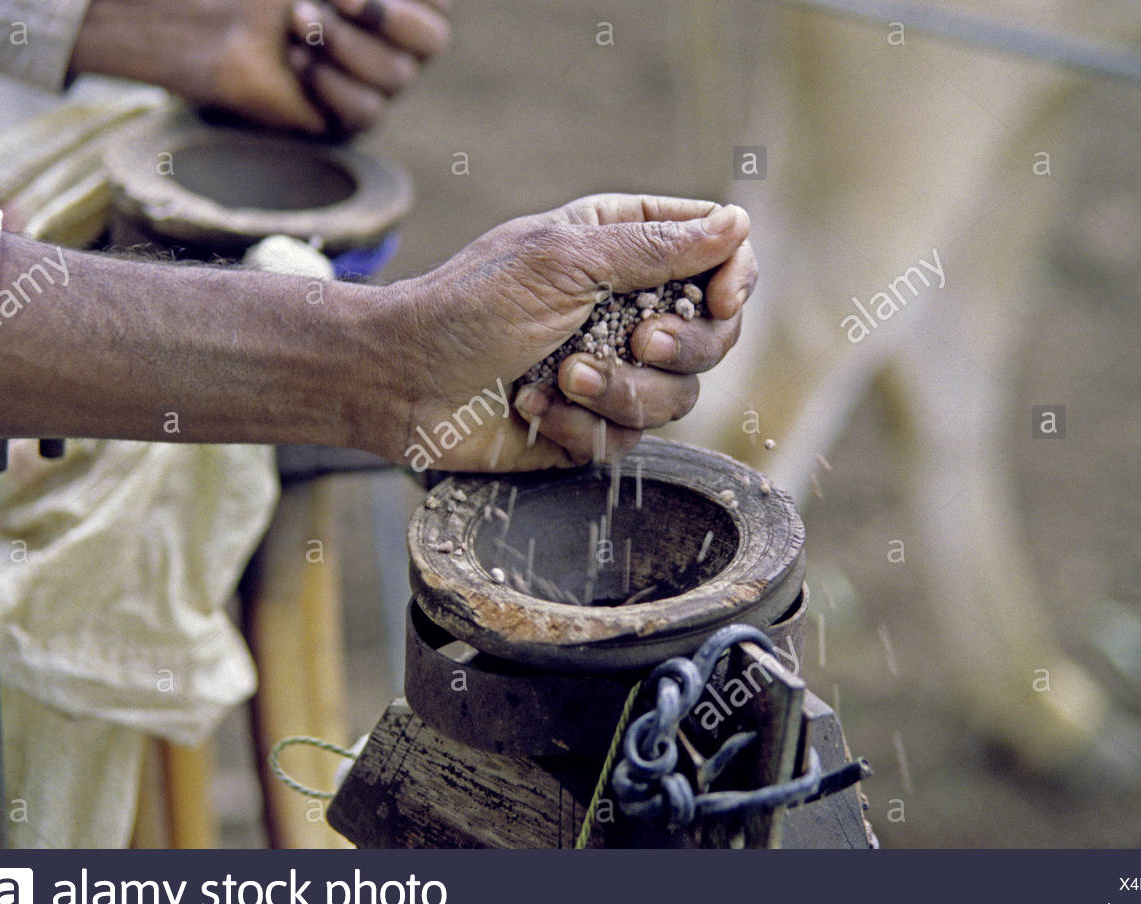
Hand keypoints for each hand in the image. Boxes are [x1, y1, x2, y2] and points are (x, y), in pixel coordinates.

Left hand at [69, 0, 450, 133]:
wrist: (213, 23)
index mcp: (402, 0)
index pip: (439, 4)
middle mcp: (399, 43)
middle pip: (432, 42)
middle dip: (384, 16)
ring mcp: (379, 85)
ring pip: (397, 77)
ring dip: (343, 44)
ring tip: (295, 23)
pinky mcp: (348, 119)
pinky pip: (364, 110)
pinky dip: (328, 82)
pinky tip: (296, 64)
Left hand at [396, 194, 755, 470]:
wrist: (403, 383)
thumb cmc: (469, 308)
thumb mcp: (564, 261)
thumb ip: (655, 247)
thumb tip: (737, 225)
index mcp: (620, 246)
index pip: (716, 254)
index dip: (733, 278)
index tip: (720, 300)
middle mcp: (625, 307)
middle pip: (714, 334)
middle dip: (682, 348)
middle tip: (640, 345)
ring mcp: (611, 369)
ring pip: (678, 397)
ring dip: (619, 392)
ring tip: (560, 377)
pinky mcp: (590, 425)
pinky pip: (628, 440)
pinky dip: (580, 426)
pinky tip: (532, 405)